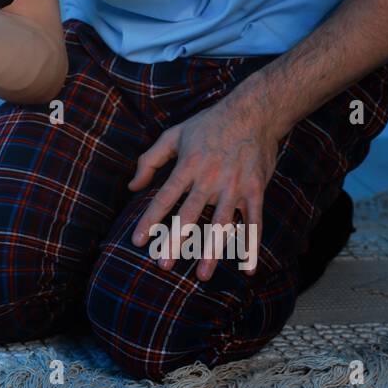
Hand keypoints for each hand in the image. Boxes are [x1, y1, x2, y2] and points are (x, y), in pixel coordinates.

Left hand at [126, 95, 281, 279]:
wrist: (253, 112)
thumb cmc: (208, 124)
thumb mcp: (174, 135)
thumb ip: (149, 160)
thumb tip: (131, 186)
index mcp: (188, 166)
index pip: (164, 197)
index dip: (149, 220)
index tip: (137, 240)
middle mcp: (210, 179)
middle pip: (189, 215)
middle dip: (175, 241)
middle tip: (162, 265)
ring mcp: (235, 186)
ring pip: (222, 224)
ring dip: (212, 251)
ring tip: (203, 275)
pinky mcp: (256, 190)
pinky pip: (254, 222)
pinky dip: (252, 245)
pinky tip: (248, 269)